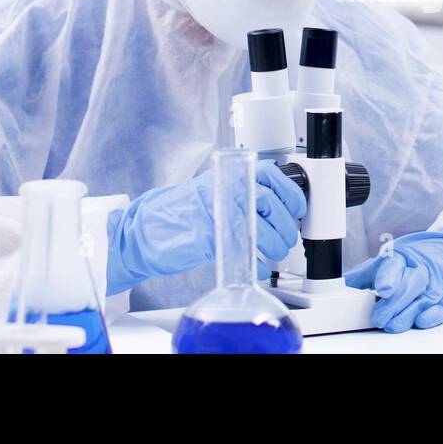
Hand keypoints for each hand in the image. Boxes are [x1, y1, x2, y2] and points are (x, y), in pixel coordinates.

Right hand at [106, 160, 305, 294]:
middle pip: (269, 203)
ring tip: (273, 253)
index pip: (272, 176)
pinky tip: (257, 268)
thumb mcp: (215, 191)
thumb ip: (243, 194)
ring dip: (273, 244)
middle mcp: (222, 190)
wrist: (145, 229)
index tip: (297, 210)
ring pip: (259, 226)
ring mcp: (213, 211)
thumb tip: (278, 208)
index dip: (291, 195)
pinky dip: (255, 263)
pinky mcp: (205, 236)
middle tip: (286, 240)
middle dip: (285, 227)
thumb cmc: (182, 213)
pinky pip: (239, 249)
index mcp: (227, 177)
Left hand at [344, 228, 442, 332]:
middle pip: (410, 284)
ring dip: (408, 313)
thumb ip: (364, 274)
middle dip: (394, 303)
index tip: (382, 289)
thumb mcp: (386, 263)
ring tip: (392, 325)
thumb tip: (340, 285)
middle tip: (379, 318)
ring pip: (425, 297)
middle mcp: (421, 269)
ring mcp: (437, 283)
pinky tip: (422, 320)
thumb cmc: (412, 263)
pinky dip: (434, 314)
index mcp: (402, 257)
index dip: (388, 277)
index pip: (394, 264)